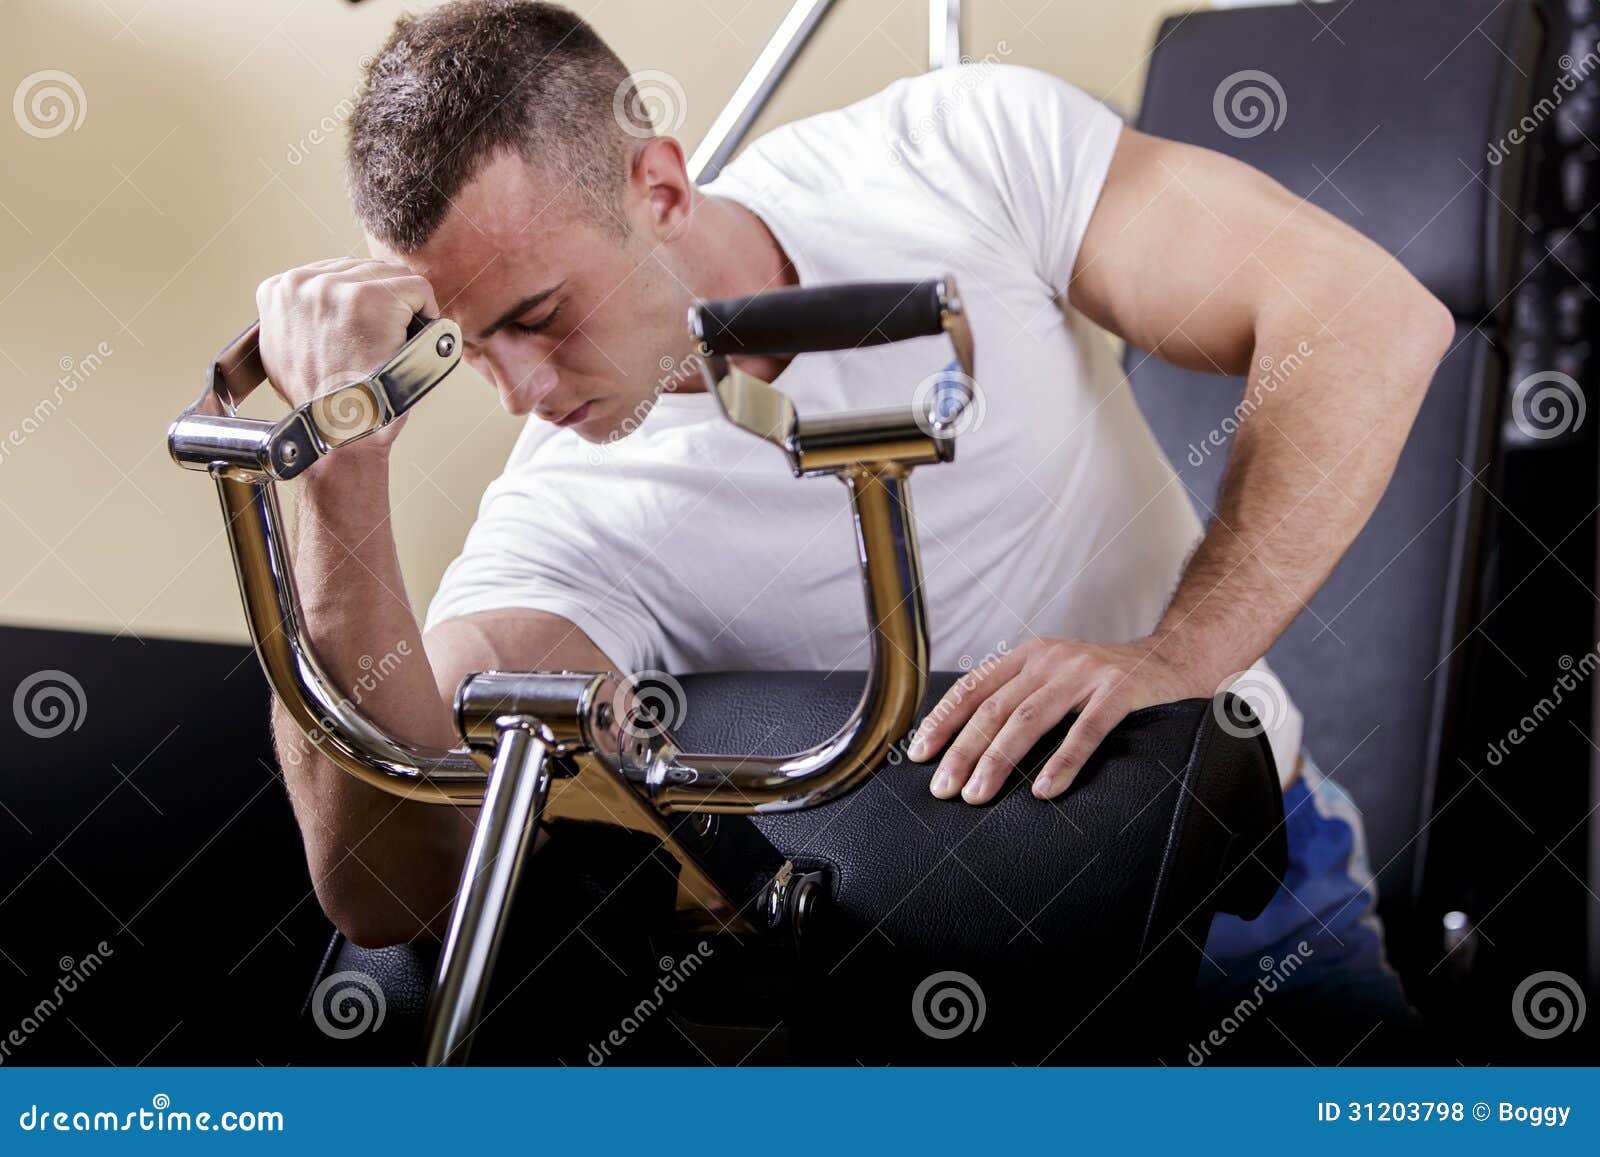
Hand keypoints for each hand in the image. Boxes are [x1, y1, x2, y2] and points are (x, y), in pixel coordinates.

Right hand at [255, 257, 440, 455]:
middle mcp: (302, 282)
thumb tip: (319, 304)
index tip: (364, 331)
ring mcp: (337, 288)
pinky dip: (426, 314)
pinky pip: (417, 289)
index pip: (337, 272)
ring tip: (393, 346)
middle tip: (384, 344)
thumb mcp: (287, 351)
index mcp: (278, 289)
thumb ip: (300, 317)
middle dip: (384, 304)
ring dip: (404, 310)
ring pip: (393, 277)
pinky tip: (413, 342)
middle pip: (367, 270)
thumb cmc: (322, 404)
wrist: (337, 434)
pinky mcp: (373, 299)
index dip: (360, 302)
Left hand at [904, 635, 1210, 803]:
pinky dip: (1061, 763)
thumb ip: (1020, 700)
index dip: (943, 720)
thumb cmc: (1107, 684)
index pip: (974, 688)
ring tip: (978, 795)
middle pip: (994, 709)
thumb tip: (968, 747)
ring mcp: (1086, 673)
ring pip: (1029, 720)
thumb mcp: (1056, 680)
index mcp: (1029, 657)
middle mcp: (1051, 660)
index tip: (920, 754)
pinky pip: (1085, 731)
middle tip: (944, 789)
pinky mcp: (1120, 692)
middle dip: (963, 751)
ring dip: (997, 760)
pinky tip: (1042, 791)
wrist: (1176, 659)